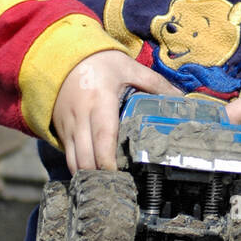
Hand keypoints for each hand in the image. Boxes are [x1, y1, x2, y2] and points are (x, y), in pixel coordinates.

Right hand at [52, 49, 176, 173]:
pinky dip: (79, 168)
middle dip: (100, 176)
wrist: (63, 54)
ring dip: (88, 175)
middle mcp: (80, 116)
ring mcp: (67, 125)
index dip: (109, 162)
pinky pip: (67, 156)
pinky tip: (93, 173)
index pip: (102, 138)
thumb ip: (155, 83)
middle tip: (120, 185)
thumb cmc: (100, 62)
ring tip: (107, 184)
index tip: (121, 176)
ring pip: (74, 161)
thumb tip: (181, 99)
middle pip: (86, 158)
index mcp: (100, 101)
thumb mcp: (129, 68)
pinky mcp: (60, 129)